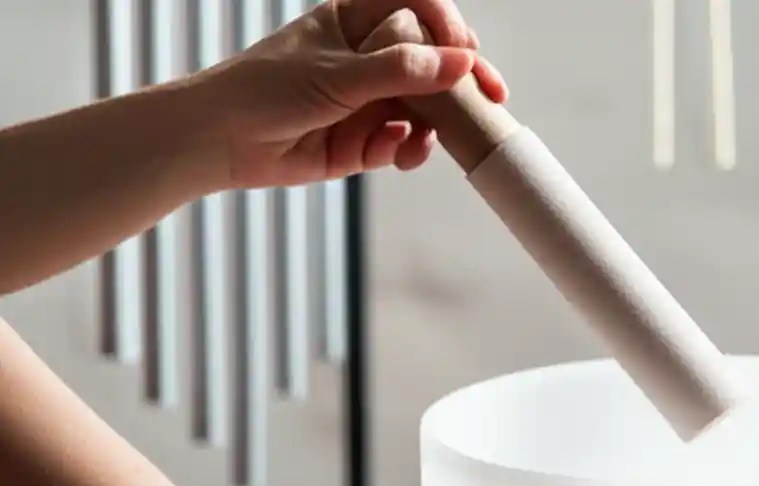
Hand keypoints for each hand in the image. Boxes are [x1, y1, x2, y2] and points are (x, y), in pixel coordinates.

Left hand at [192, 0, 508, 189]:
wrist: (220, 142)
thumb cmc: (266, 89)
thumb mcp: (340, 73)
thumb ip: (403, 69)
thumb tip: (463, 62)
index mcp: (357, 20)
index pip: (419, 7)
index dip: (449, 25)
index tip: (467, 52)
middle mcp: (369, 57)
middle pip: (433, 61)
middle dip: (462, 81)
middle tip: (491, 98)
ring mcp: (369, 100)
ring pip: (425, 107)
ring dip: (436, 123)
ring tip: (429, 136)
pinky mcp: (365, 141)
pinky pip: (405, 143)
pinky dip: (408, 149)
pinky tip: (397, 151)